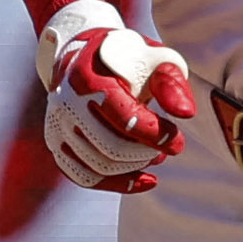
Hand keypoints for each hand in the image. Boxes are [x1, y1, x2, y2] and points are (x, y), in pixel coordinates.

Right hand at [37, 1, 198, 194]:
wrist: (86, 57)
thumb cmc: (128, 59)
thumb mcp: (155, 60)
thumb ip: (172, 84)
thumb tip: (186, 113)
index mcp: (89, 78)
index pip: (124, 119)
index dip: (156, 135)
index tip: (177, 141)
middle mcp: (66, 104)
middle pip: (111, 149)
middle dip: (145, 154)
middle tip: (166, 148)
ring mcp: (57, 126)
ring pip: (98, 166)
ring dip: (134, 167)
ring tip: (155, 156)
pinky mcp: (57, 143)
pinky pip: (84, 177)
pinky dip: (117, 184)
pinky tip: (143, 180)